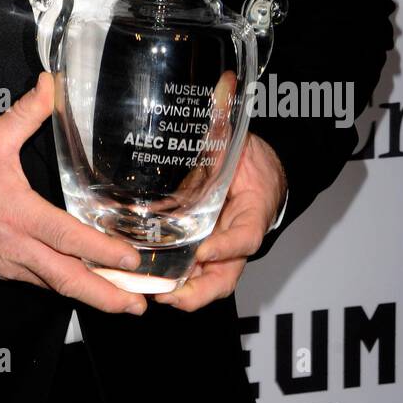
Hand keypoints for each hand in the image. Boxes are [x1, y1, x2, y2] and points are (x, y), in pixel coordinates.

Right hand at [0, 72, 149, 316]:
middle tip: (139, 307)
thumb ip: (27, 112)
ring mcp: (8, 264)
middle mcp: (16, 246)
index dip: (101, 251)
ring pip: (54, 287)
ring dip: (90, 296)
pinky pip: (38, 282)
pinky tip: (84, 284)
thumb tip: (51, 83)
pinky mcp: (1, 270)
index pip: (67, 237)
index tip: (132, 261)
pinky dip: (64, 285)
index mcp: (18, 213)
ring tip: (123, 303)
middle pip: (67, 280)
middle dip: (106, 296)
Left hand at [151, 133, 286, 311]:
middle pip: (225, 276)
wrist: (256, 168)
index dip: (227, 247)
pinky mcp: (202, 245)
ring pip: (207, 281)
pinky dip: (171, 278)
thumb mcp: (240, 145)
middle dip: (197, 291)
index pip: (246, 237)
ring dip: (181, 291)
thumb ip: (225, 133)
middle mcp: (236, 237)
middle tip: (169, 294)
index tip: (204, 251)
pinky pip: (191, 269)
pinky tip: (146, 279)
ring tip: (152, 292)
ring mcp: (219, 246)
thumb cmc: (251, 159)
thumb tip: (213, 108)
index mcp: (253, 212)